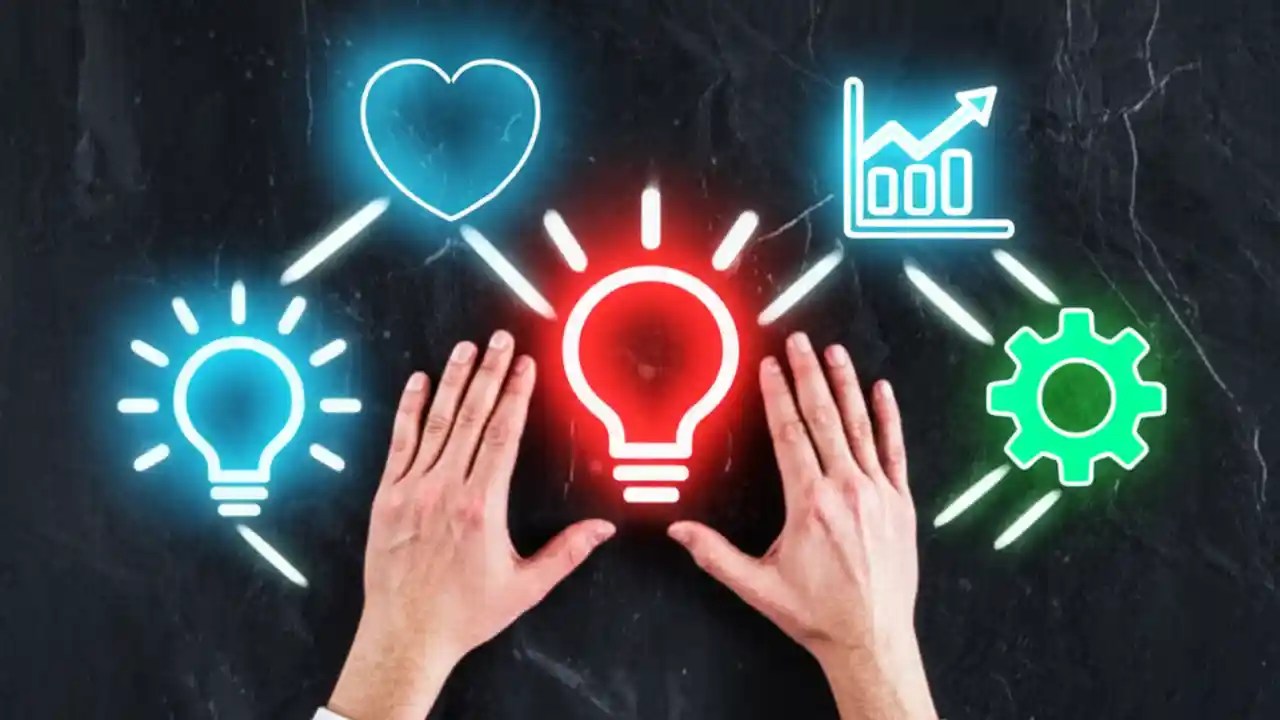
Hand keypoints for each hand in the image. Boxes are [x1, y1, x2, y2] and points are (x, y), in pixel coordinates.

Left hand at [329, 332, 615, 719]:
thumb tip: (604, 529)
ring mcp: (412, 489)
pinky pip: (399, 443)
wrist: (405, 636)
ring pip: (436, 423)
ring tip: (465, 347)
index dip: (515, 394)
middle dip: (488, 373)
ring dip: (453, 381)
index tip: (523, 365)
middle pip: (472, 417)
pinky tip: (418, 382)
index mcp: (482, 505)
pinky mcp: (386, 497)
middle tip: (499, 339)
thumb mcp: (525, 587)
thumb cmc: (466, 614)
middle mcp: (445, 489)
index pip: (502, 435)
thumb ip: (567, 552)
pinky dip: (409, 410)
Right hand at [668, 333, 936, 719]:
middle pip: (824, 419)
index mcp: (810, 503)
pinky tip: (882, 390)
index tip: (771, 366)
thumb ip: (715, 554)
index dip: (778, 396)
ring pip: (860, 427)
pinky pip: (894, 451)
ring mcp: (879, 494)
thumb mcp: (758, 586)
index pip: (790, 435)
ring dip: (846, 385)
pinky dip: (888, 418)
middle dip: (809, 375)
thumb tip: (677, 529)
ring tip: (834, 352)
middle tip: (799, 341)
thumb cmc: (815, 614)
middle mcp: (847, 490)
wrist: (872, 639)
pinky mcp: (901, 504)